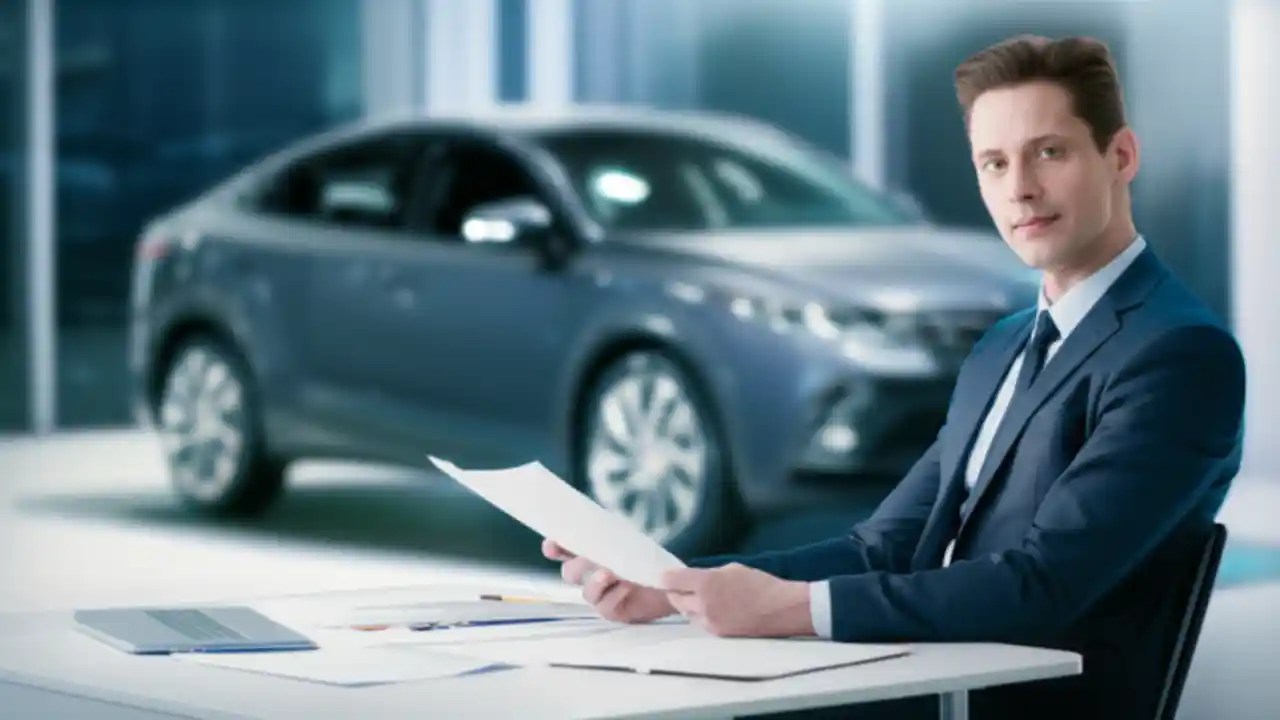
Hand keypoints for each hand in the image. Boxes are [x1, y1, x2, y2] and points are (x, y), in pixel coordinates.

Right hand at [541, 539, 676, 623]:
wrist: (670, 582)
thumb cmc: (646, 557)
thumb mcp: (628, 539)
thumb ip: (611, 533)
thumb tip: (596, 521)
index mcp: (587, 556)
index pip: (564, 551)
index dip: (554, 548)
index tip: (552, 544)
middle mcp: (588, 577)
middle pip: (569, 573)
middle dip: (577, 565)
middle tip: (590, 558)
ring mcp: (599, 596)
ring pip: (586, 592)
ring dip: (596, 582)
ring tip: (609, 573)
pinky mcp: (611, 611)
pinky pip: (605, 606)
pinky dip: (614, 594)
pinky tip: (627, 586)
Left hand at [661, 563, 814, 637]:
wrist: (780, 609)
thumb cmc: (760, 584)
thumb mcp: (732, 569)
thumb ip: (709, 574)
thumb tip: (694, 579)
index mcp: (706, 583)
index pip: (671, 581)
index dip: (665, 578)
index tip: (664, 576)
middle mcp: (703, 604)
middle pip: (675, 599)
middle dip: (676, 592)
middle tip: (682, 586)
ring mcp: (709, 622)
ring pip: (687, 613)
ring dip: (689, 605)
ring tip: (703, 598)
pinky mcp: (717, 634)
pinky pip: (701, 623)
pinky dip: (702, 616)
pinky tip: (715, 610)